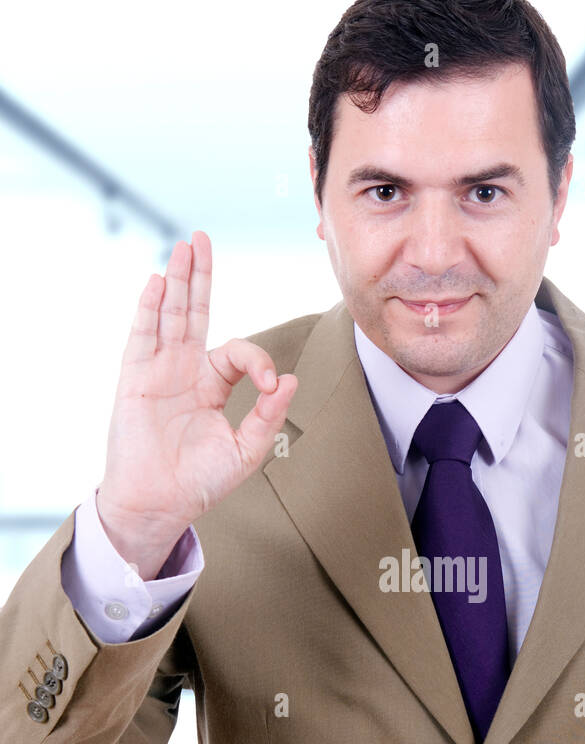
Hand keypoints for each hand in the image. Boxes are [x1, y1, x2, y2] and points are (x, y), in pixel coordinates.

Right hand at [98, 231, 296, 543]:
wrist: (160, 504)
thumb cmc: (199, 482)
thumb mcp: (245, 450)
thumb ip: (268, 417)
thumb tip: (290, 381)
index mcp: (210, 385)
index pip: (237, 353)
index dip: (259, 363)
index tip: (270, 386)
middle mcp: (183, 372)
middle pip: (192, 313)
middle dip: (198, 276)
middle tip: (202, 239)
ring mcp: (157, 372)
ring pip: (169, 317)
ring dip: (176, 281)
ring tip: (184, 246)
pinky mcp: (135, 380)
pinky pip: (142, 337)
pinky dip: (150, 309)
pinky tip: (157, 282)